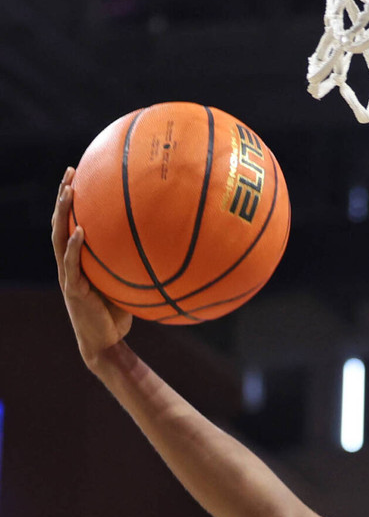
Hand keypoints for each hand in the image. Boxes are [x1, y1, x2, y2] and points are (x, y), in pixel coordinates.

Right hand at [51, 167, 132, 367]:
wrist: (107, 344)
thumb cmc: (117, 316)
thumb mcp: (125, 286)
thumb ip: (131, 267)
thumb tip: (161, 249)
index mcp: (78, 261)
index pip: (71, 224)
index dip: (71, 202)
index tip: (79, 176)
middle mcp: (68, 264)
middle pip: (60, 223)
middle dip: (63, 197)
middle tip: (70, 172)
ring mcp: (68, 276)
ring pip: (59, 238)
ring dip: (62, 213)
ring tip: (68, 191)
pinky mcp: (73, 289)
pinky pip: (72, 264)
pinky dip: (75, 246)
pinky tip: (81, 231)